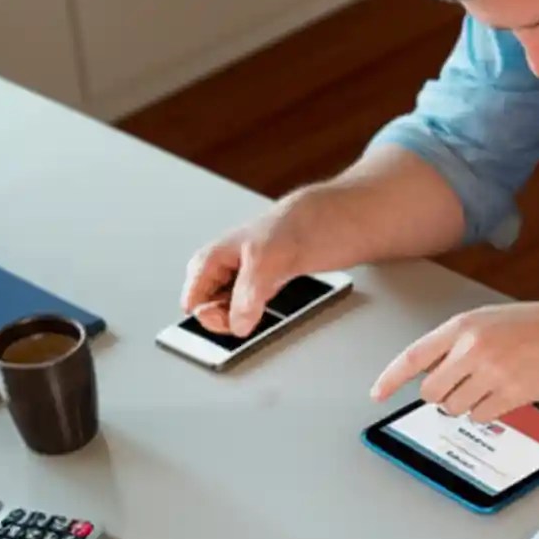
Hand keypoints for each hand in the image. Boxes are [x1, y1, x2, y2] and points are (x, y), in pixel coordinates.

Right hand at [180, 195, 305, 336]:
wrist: (344, 214)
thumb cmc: (304, 221)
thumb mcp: (270, 259)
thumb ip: (249, 292)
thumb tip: (237, 324)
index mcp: (217, 255)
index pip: (194, 299)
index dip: (209, 316)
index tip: (232, 322)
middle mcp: (232, 264)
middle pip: (213, 307)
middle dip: (228, 320)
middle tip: (248, 320)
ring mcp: (255, 272)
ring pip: (237, 307)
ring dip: (248, 318)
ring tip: (264, 315)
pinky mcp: (277, 279)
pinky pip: (260, 305)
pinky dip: (266, 314)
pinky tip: (277, 313)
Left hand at [371, 300, 538, 423]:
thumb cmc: (531, 326)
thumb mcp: (485, 321)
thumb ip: (454, 343)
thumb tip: (425, 372)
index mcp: (463, 327)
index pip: (413, 356)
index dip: (391, 378)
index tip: (377, 394)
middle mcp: (473, 349)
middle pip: (431, 391)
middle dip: (441, 394)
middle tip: (461, 385)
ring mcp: (491, 373)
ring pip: (454, 407)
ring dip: (466, 403)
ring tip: (489, 384)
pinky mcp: (509, 394)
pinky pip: (480, 416)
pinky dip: (487, 411)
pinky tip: (502, 393)